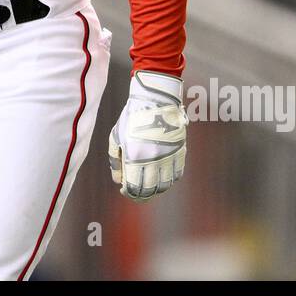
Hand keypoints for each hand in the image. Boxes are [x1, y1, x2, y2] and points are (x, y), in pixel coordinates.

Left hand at [108, 71, 186, 200]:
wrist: (154, 100)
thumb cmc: (132, 118)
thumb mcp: (116, 137)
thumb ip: (115, 160)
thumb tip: (118, 181)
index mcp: (135, 156)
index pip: (133, 186)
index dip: (129, 193)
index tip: (125, 191)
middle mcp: (153, 159)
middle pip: (150, 189)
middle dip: (141, 195)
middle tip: (137, 193)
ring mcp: (168, 156)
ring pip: (164, 185)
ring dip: (155, 190)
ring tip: (149, 187)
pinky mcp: (180, 152)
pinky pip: (177, 175)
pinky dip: (169, 180)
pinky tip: (161, 178)